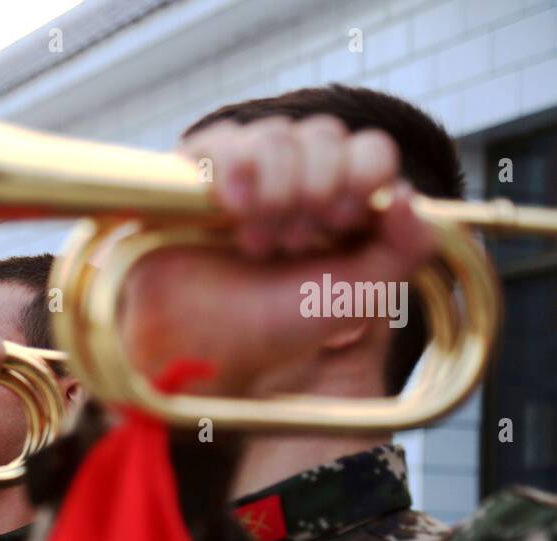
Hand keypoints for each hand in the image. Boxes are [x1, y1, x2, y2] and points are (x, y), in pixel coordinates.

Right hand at [121, 117, 437, 391]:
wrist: (208, 346)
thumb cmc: (277, 325)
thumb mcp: (362, 292)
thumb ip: (407, 247)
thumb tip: (407, 193)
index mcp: (338, 197)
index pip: (369, 148)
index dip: (363, 176)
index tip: (341, 223)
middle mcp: (293, 175)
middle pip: (325, 134)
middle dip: (316, 189)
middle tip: (293, 243)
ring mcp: (244, 170)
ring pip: (276, 134)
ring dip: (275, 191)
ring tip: (257, 243)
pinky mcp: (194, 173)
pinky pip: (221, 140)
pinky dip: (233, 171)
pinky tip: (230, 210)